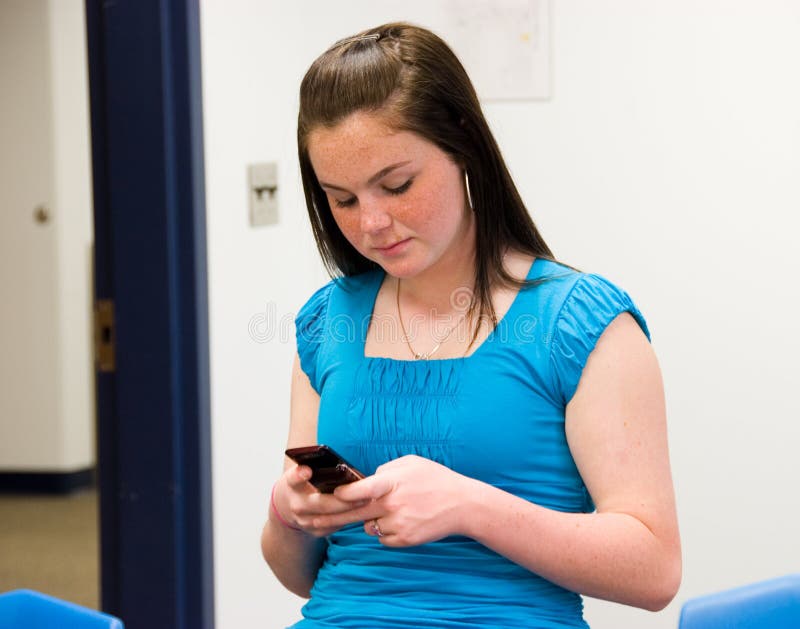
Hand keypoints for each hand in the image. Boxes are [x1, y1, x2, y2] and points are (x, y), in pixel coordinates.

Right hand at [273, 464, 367, 537]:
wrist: (287, 505)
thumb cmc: (303, 482)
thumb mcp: (304, 471)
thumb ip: (318, 468)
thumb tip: (342, 467)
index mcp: (291, 485)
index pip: (293, 479)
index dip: (299, 476)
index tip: (307, 470)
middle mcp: (296, 504)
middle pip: (320, 503)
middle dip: (343, 500)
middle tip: (364, 494)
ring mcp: (304, 521)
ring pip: (330, 518)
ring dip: (349, 511)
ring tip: (368, 502)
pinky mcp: (314, 531)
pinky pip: (334, 526)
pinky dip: (348, 518)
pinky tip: (363, 511)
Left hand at [329, 455, 473, 546]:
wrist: (462, 504)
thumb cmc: (435, 479)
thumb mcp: (410, 463)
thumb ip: (385, 470)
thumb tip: (367, 478)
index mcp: (392, 483)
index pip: (359, 490)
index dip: (341, 494)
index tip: (329, 494)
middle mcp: (392, 505)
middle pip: (354, 513)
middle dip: (330, 516)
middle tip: (310, 519)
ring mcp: (398, 524)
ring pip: (369, 527)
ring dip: (372, 520)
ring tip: (393, 510)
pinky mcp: (405, 540)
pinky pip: (383, 539)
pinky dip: (387, 531)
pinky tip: (403, 520)